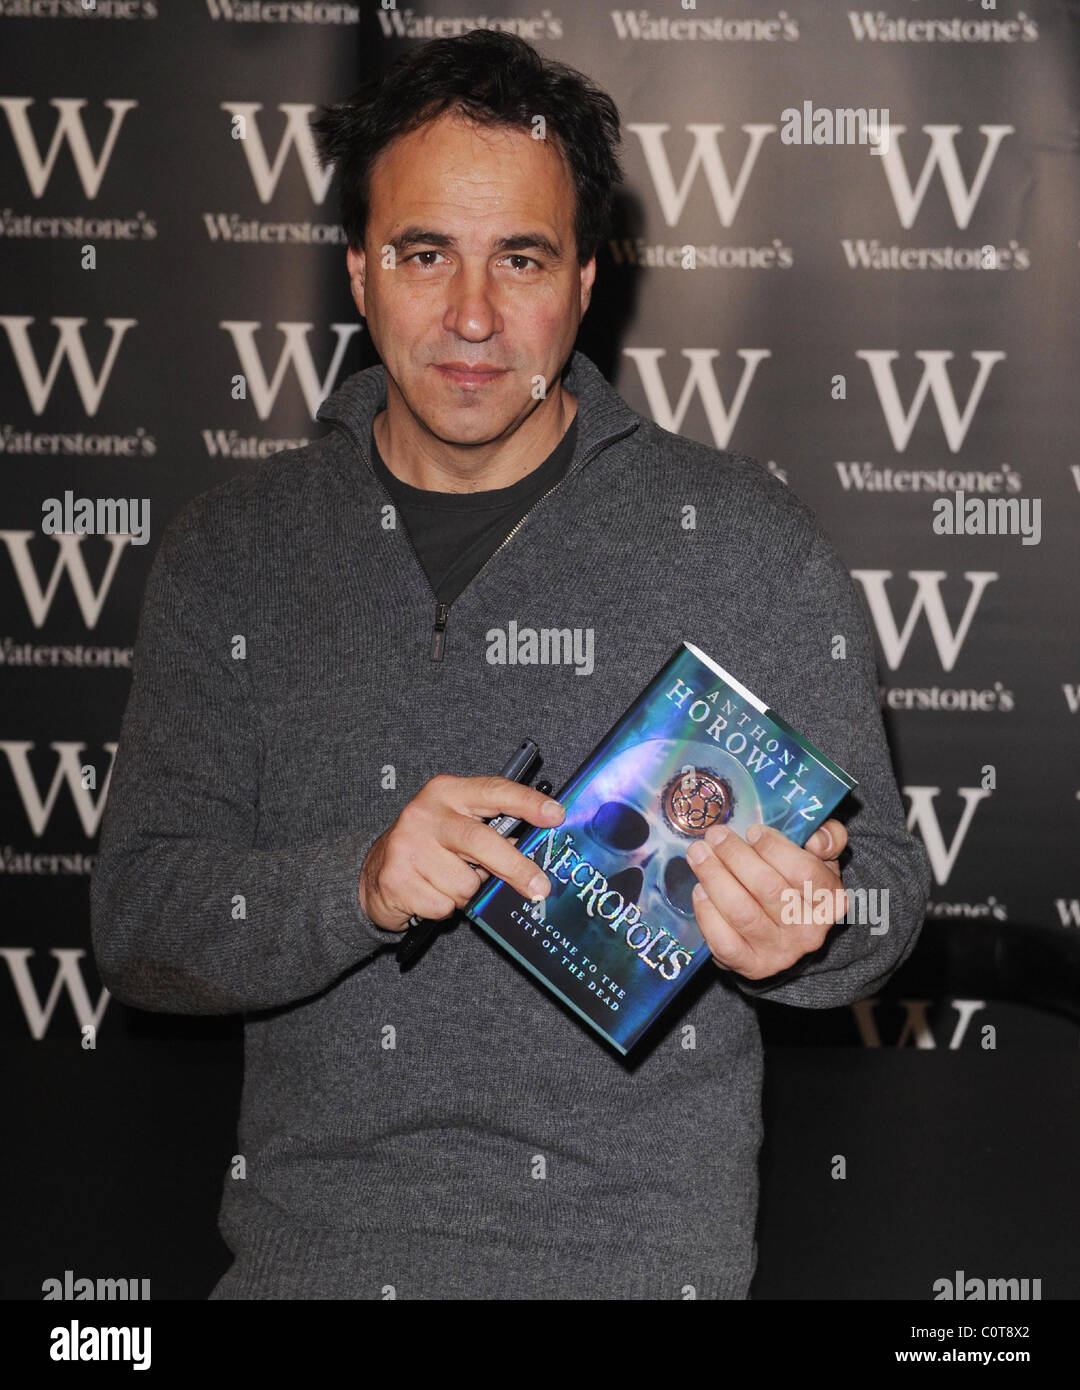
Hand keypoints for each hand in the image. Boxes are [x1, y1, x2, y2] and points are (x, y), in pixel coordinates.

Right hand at [357, 774, 565, 930]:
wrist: (371, 874)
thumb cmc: (428, 847)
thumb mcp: (457, 826)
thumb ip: (492, 829)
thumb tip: (535, 848)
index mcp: (447, 792)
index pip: (494, 791)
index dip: (527, 803)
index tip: (556, 815)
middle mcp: (425, 813)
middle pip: (481, 841)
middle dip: (516, 867)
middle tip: (540, 887)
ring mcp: (407, 845)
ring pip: (465, 883)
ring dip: (466, 892)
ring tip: (447, 881)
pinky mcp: (396, 878)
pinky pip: (444, 905)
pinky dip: (445, 907)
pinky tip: (430, 893)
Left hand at [687, 817, 849, 978]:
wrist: (786, 938)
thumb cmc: (798, 887)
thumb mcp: (821, 860)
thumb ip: (829, 838)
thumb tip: (816, 838)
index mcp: (830, 900)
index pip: (804, 871)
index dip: (775, 848)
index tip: (752, 830)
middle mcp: (809, 930)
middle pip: (767, 888)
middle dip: (735, 855)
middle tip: (715, 835)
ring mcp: (780, 952)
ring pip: (741, 912)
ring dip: (714, 877)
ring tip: (698, 854)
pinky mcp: (751, 966)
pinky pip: (723, 939)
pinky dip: (707, 912)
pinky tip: (700, 890)